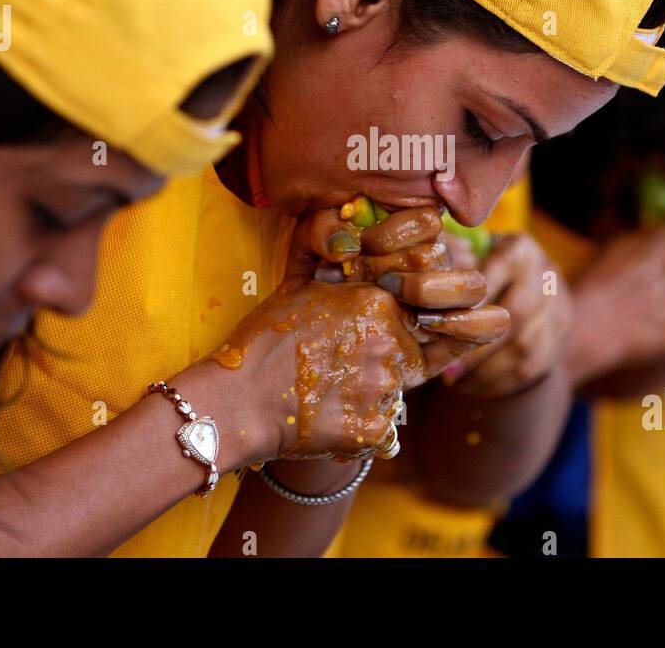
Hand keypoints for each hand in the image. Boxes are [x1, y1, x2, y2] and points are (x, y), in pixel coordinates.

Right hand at [214, 206, 509, 461]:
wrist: (238, 400)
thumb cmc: (264, 341)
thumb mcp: (299, 282)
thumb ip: (330, 250)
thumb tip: (351, 237)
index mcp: (377, 300)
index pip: (427, 307)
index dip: (415, 319)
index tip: (391, 328)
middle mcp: (390, 339)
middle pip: (413, 351)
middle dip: (389, 358)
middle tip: (344, 364)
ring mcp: (385, 386)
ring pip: (397, 388)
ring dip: (371, 390)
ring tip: (326, 388)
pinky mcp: (376, 427)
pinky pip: (384, 424)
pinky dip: (361, 422)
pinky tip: (326, 414)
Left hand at [299, 204, 512, 384]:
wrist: (284, 364)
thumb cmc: (296, 306)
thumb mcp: (301, 258)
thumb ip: (320, 230)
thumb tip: (347, 241)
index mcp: (399, 247)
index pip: (426, 221)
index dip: (396, 231)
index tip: (357, 249)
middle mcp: (422, 278)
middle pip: (438, 255)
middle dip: (395, 267)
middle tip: (360, 282)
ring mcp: (434, 314)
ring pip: (473, 286)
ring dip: (435, 289)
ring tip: (398, 302)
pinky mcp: (437, 354)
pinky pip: (488, 328)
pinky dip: (472, 323)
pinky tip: (431, 325)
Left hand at [444, 232, 572, 397]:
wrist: (532, 289)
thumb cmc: (483, 269)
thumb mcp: (468, 255)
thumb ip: (447, 263)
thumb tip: (417, 277)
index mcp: (519, 249)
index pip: (490, 279)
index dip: (461, 305)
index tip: (430, 326)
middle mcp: (546, 273)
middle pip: (514, 314)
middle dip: (476, 345)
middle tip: (445, 366)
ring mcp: (559, 306)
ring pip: (525, 346)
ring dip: (487, 369)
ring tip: (455, 381)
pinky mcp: (562, 336)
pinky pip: (534, 367)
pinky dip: (501, 381)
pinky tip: (474, 387)